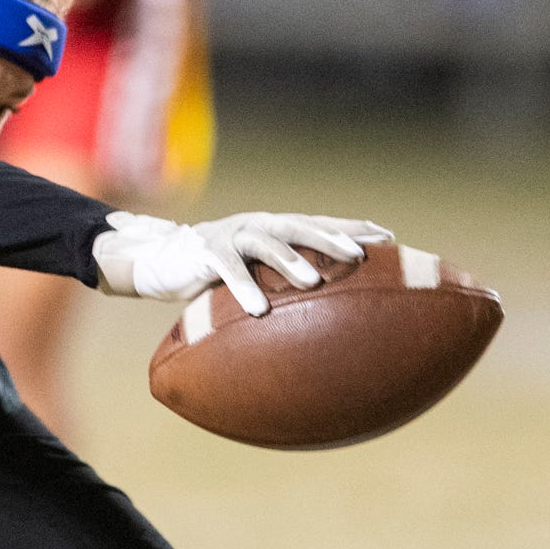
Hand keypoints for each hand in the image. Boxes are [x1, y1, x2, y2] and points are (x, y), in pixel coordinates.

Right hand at [91, 210, 392, 315]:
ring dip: (291, 259)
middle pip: (301, 226)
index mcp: (275, 228)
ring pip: (266, 241)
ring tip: (313, 281)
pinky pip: (227, 270)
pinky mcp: (205, 250)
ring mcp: (231, 234)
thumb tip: (333, 325)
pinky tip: (259, 309)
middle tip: (361, 255)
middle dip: (332, 238)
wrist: (160, 261)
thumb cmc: (216, 276)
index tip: (390, 239)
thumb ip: (284, 289)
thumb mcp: (255, 277)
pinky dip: (243, 288)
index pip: (320, 223)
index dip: (353, 228)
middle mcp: (258, 225)